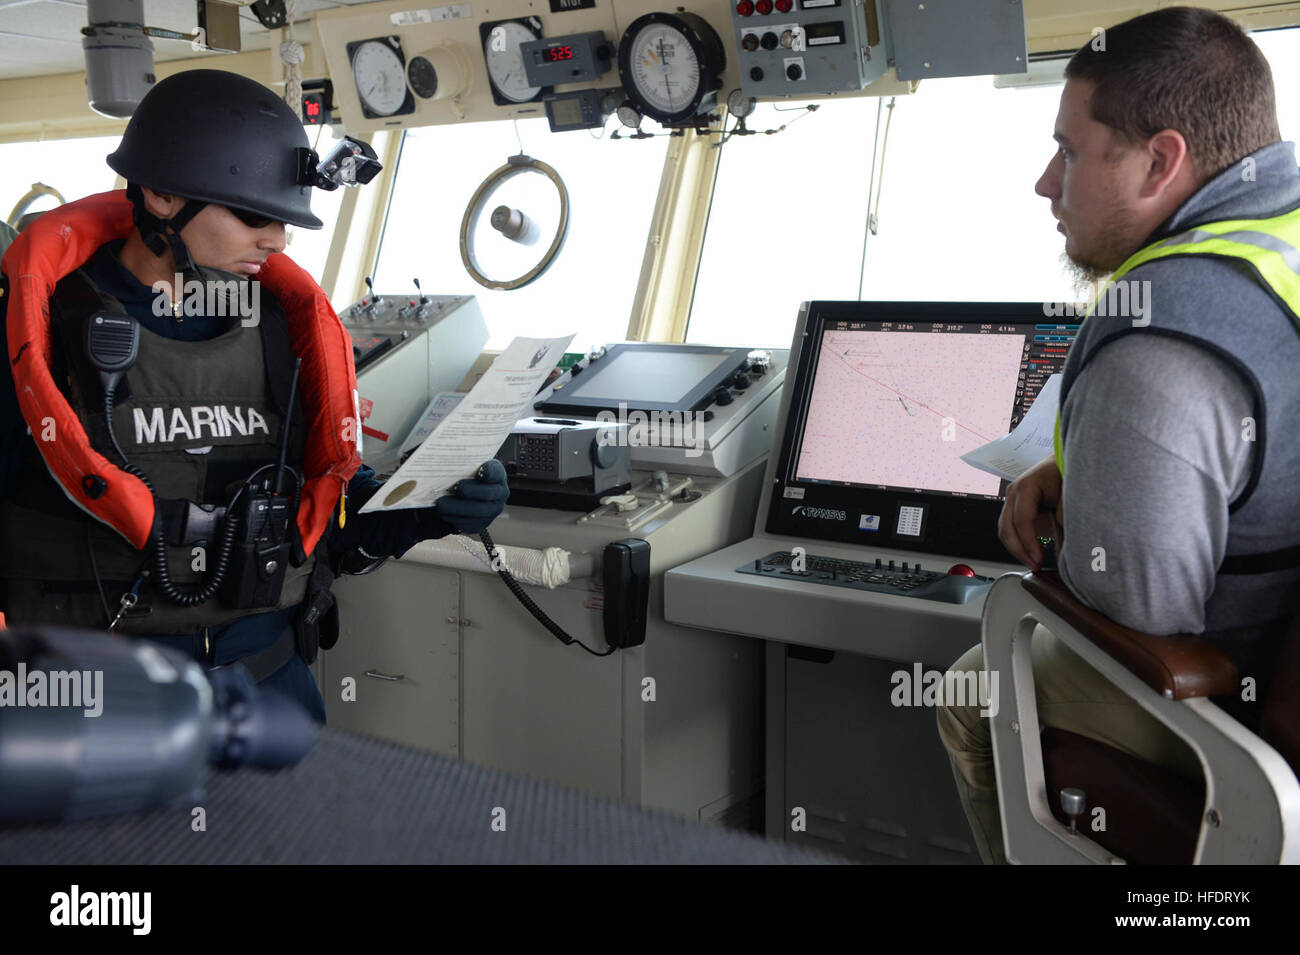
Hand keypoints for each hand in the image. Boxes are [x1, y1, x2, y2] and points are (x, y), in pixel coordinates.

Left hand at [430, 459, 509, 534]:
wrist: (464, 492)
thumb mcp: (465, 464)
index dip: (489, 472)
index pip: (496, 472)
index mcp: (497, 474)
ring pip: (479, 512)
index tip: (480, 470)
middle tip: (455, 487)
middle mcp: (500, 492)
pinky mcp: (483, 523)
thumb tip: (442, 451)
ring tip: (442, 504)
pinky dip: (456, 520)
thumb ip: (460, 460)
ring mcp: (493, 510)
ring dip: (459, 508)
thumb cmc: (464, 475)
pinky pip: (472, 524)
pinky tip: (444, 514)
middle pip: (489, 494)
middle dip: (471, 491)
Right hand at [998, 454, 1063, 570]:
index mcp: (1025, 486)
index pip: (1022, 520)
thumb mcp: (1070, 489)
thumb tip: (1065, 539)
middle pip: (1006, 528)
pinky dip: (1018, 542)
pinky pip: (1010, 528)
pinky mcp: (1015, 506)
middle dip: (1019, 551)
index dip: (1029, 542)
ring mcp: (1011, 499)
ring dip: (1017, 549)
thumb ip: (1066, 513)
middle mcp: (1013, 492)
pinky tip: (1030, 552)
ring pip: (1005, 530)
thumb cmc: (1065, 470)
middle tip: (1035, 566)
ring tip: (1033, 562)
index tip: (1038, 559)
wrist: (1061, 460)